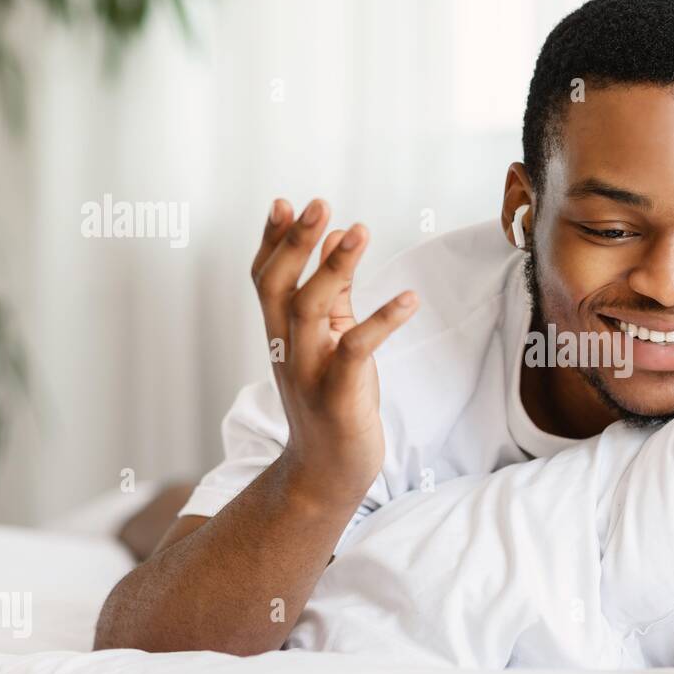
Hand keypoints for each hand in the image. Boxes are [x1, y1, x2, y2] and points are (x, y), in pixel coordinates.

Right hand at [252, 198, 417, 507]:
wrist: (327, 472)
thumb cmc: (333, 400)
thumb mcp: (331, 339)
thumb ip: (336, 293)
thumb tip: (338, 238)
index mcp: (281, 333)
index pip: (265, 278)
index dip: (272, 240)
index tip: (283, 201)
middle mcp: (286, 349)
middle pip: (278, 286)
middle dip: (294, 243)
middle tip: (318, 203)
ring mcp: (308, 372)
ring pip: (310, 311)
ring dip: (334, 269)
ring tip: (359, 231)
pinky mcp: (338, 395)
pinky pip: (356, 350)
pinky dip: (382, 321)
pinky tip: (409, 298)